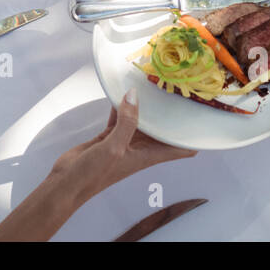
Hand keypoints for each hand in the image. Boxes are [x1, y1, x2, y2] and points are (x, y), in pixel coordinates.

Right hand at [50, 87, 195, 206]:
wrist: (66, 184)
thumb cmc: (93, 175)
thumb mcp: (114, 148)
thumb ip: (126, 122)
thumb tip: (133, 95)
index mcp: (148, 156)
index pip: (180, 149)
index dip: (194, 137)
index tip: (203, 119)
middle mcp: (140, 149)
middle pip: (163, 131)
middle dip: (171, 115)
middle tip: (178, 91)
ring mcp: (124, 142)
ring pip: (140, 121)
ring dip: (145, 108)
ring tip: (153, 86)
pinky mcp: (108, 138)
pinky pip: (119, 118)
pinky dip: (121, 107)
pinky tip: (121, 92)